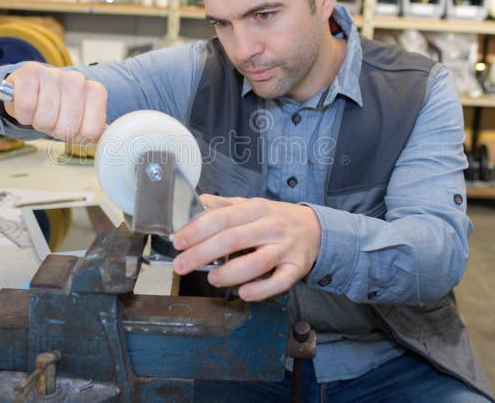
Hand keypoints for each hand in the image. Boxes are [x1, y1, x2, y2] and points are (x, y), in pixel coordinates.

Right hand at [2, 62, 106, 141]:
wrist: (32, 87)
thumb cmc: (57, 106)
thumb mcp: (82, 119)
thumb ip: (95, 130)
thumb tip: (109, 145)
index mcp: (96, 92)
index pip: (91, 132)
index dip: (76, 137)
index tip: (71, 127)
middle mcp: (78, 80)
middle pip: (66, 129)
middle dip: (54, 130)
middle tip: (52, 119)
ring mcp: (55, 74)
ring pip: (45, 120)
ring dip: (37, 122)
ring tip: (39, 111)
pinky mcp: (30, 71)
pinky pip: (26, 107)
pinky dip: (23, 114)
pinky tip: (28, 105)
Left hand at [172, 194, 321, 301]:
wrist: (316, 228)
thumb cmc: (276, 218)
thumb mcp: (251, 205)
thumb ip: (224, 206)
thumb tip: (197, 202)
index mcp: (255, 208)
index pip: (222, 218)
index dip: (197, 230)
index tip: (178, 242)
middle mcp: (270, 227)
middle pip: (233, 240)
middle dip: (202, 254)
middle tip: (181, 266)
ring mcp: (284, 249)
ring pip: (256, 263)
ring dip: (230, 273)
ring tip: (211, 279)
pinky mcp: (296, 269)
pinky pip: (279, 282)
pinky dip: (261, 290)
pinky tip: (243, 293)